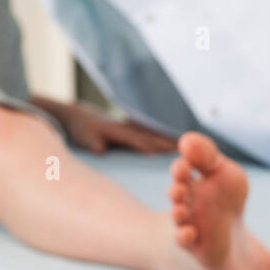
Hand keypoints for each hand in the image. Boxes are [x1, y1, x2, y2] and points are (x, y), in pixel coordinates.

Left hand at [36, 98, 176, 154]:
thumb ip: (94, 143)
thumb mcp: (85, 137)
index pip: (140, 141)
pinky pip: (150, 135)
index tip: (172, 154)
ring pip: (154, 135)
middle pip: (153, 136)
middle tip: (191, 152)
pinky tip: (174, 144)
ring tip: (189, 149)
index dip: (155, 147)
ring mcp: (132, 128)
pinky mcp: (132, 130)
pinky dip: (163, 138)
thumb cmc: (81, 130)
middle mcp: (129, 128)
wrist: (77, 115)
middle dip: (171, 143)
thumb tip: (102, 149)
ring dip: (170, 141)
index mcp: (118, 131)